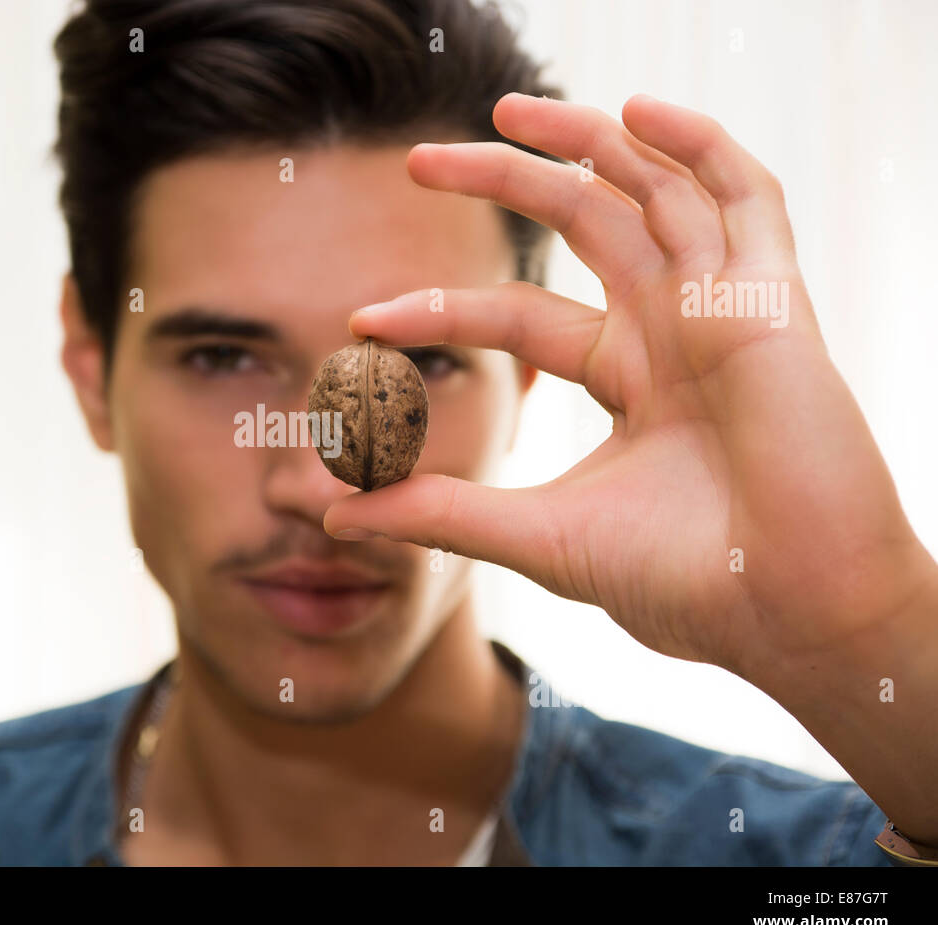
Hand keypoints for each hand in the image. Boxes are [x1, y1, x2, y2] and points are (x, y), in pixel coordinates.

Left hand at [323, 93, 936, 681]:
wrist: (789, 613)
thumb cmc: (683, 581)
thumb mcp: (538, 536)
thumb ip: (440, 513)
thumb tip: (333, 510)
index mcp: (628, 379)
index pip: (518, 315)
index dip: (441, 309)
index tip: (362, 324)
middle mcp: (672, 330)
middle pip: (582, 224)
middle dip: (502, 181)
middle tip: (415, 160)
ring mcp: (722, 308)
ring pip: (656, 189)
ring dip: (587, 140)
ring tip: (504, 114)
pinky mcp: (771, 299)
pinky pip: (749, 194)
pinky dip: (701, 144)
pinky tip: (637, 112)